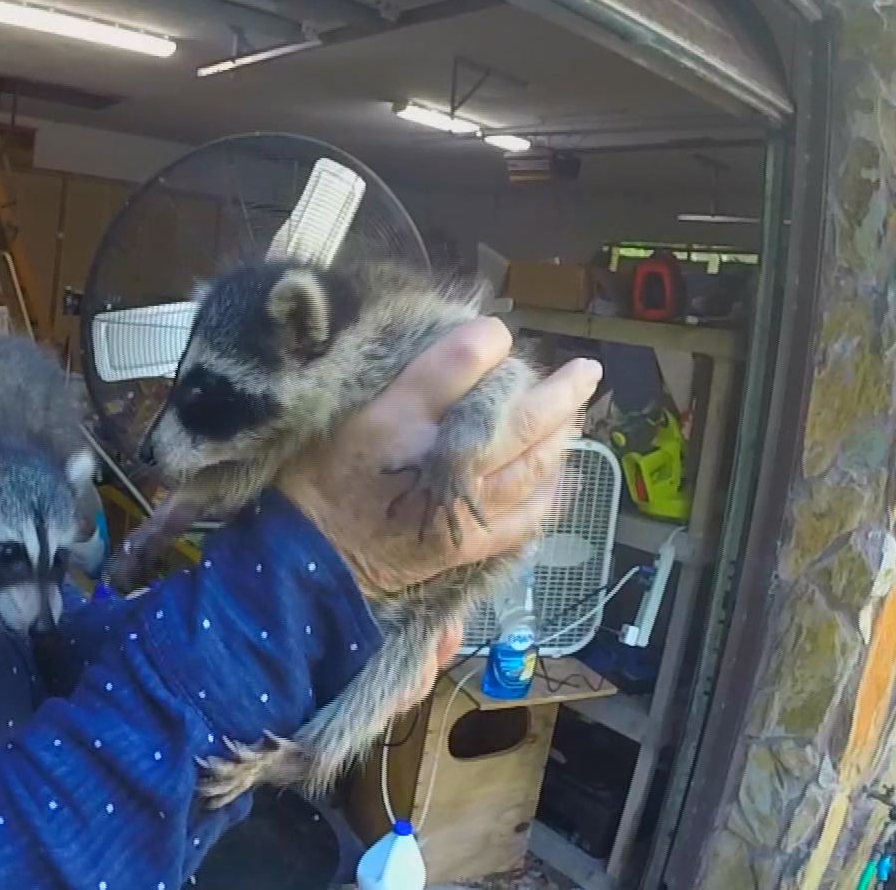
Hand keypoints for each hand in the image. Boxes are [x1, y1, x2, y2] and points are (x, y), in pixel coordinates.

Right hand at [278, 317, 601, 599]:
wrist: (309, 561)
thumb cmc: (316, 478)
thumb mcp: (336, 412)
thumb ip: (395, 381)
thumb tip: (455, 350)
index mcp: (397, 416)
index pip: (461, 360)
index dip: (488, 340)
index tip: (495, 333)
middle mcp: (438, 456)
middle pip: (517, 414)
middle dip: (559, 389)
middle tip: (586, 370)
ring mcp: (462, 503)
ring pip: (533, 460)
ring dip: (563, 432)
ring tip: (578, 411)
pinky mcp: (471, 542)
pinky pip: (528, 512)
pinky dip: (551, 488)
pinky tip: (561, 470)